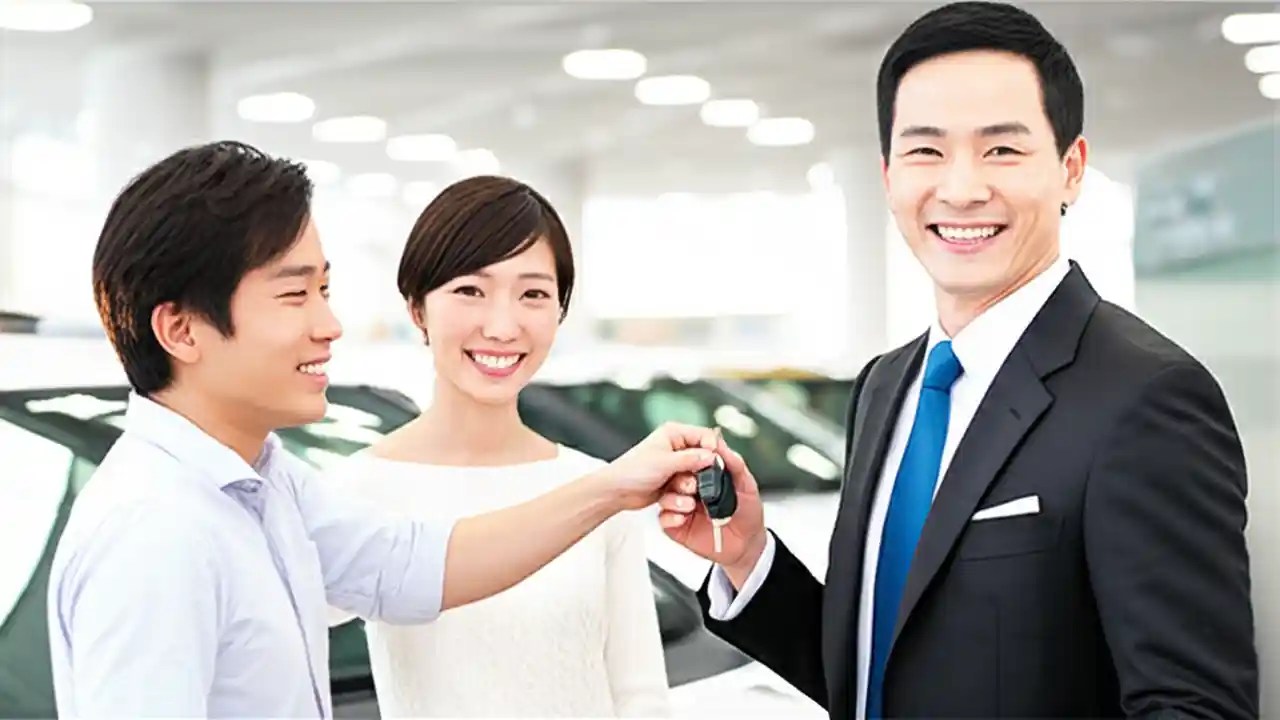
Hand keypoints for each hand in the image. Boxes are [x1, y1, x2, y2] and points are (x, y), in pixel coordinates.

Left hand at [596, 422, 718, 511]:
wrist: (617, 492)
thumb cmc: (632, 471)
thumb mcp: (664, 462)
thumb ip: (691, 459)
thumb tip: (712, 456)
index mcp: (674, 434)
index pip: (704, 436)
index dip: (712, 449)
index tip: (716, 463)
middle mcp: (677, 449)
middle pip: (704, 460)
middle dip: (698, 475)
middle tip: (688, 482)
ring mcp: (677, 468)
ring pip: (697, 479)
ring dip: (687, 489)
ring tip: (672, 490)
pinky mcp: (674, 484)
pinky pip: (688, 492)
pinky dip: (680, 498)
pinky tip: (666, 498)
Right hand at [657, 432, 766, 576]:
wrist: (748, 544)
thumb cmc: (748, 513)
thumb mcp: (746, 484)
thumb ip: (734, 463)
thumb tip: (720, 444)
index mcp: (705, 476)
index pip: (688, 462)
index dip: (688, 459)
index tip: (695, 459)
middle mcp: (691, 490)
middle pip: (673, 477)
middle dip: (680, 479)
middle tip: (692, 484)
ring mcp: (682, 508)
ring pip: (665, 497)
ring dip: (674, 498)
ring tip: (690, 504)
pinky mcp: (677, 527)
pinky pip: (665, 519)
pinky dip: (671, 517)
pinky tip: (684, 517)